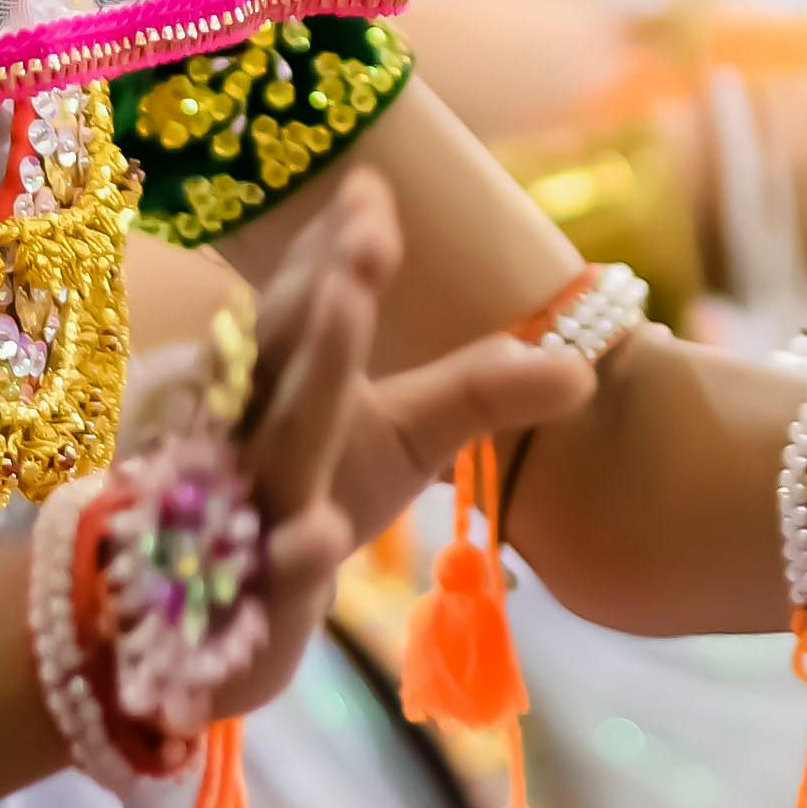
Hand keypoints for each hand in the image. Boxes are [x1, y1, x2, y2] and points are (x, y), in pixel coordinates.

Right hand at [172, 179, 594, 723]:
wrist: (223, 618)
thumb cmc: (314, 495)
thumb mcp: (402, 439)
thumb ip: (479, 392)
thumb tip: (583, 369)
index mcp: (287, 378)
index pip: (305, 300)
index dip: (336, 247)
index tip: (373, 189)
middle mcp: (255, 429)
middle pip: (286, 353)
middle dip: (323, 292)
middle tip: (367, 232)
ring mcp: (246, 509)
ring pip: (278, 444)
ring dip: (308, 384)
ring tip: (343, 309)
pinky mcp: (254, 596)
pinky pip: (273, 572)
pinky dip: (293, 554)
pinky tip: (316, 537)